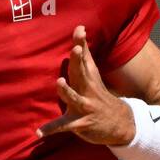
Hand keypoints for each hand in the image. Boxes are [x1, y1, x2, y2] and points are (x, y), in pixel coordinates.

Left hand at [36, 24, 134, 145]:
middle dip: (79, 62)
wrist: (121, 123)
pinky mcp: (79, 123)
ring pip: (75, 98)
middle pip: (83, 73)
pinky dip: (51, 128)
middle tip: (75, 49)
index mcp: (88, 78)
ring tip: (60, 82)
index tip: (79, 30)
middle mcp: (87, 90)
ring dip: (68, 91)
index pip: (84, 58)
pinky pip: (64, 126)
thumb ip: (84, 52)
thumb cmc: (99, 93)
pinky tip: (39, 132)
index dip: (81, 44)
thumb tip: (79, 27)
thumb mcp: (93, 73)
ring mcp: (84, 106)